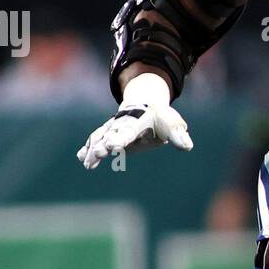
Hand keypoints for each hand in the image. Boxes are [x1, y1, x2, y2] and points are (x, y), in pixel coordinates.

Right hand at [77, 73, 192, 169]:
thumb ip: (178, 135)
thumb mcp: (173, 125)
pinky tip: (81, 158)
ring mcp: (113, 128)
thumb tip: (188, 146)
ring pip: (100, 137)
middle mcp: (122, 124)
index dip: (120, 139)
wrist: (147, 105)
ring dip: (93, 149)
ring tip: (87, 163)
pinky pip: (96, 139)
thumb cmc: (162, 118)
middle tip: (98, 154)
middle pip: (110, 134)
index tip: (113, 147)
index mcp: (138, 121)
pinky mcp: (108, 133)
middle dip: (104, 144)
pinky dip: (88, 148)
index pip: (128, 132)